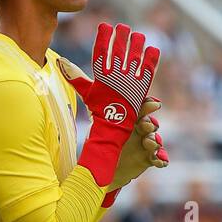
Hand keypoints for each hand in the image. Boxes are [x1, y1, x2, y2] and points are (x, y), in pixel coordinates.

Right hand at [57, 22, 159, 134]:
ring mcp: (129, 82)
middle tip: (123, 27)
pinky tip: (152, 49)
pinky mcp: (142, 88)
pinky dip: (151, 58)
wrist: (112, 127)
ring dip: (137, 43)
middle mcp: (115, 77)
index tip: (105, 26)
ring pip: (135, 55)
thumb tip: (59, 62)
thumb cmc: (98, 109)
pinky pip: (149, 69)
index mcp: (101, 77)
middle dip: (121, 35)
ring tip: (137, 36)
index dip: (103, 36)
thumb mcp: (86, 92)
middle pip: (119, 49)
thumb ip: (75, 76)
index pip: (101, 51)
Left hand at [57, 60, 168, 191]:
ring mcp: (147, 141)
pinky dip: (160, 158)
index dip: (147, 105)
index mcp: (132, 112)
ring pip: (155, 139)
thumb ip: (80, 82)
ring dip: (154, 139)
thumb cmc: (101, 124)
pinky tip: (159, 160)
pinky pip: (158, 157)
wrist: (105, 155)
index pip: (142, 105)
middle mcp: (142, 126)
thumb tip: (61, 60)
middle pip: (151, 122)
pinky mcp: (148, 157)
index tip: (152, 104)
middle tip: (148, 125)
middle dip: (152, 123)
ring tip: (149, 141)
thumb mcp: (90, 103)